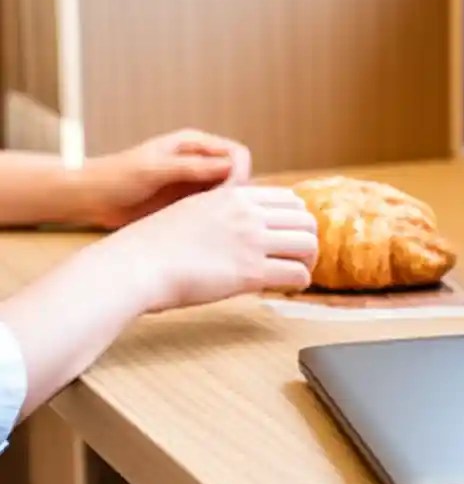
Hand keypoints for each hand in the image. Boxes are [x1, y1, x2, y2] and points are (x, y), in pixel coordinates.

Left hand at [80, 129, 251, 228]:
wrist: (91, 197)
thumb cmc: (116, 176)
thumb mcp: (154, 170)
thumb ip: (191, 167)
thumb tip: (230, 166)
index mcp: (193, 144)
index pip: (236, 153)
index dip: (240, 173)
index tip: (230, 195)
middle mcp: (199, 161)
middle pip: (237, 174)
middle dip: (237, 192)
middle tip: (222, 213)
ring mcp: (194, 182)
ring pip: (228, 192)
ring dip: (227, 206)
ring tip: (214, 221)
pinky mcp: (188, 201)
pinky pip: (213, 206)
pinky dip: (216, 215)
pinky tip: (206, 226)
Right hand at [98, 185, 317, 312]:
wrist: (134, 264)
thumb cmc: (154, 245)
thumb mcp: (193, 209)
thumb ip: (222, 213)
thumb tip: (238, 227)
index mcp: (234, 195)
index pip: (289, 199)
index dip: (294, 220)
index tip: (288, 237)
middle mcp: (248, 213)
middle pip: (305, 220)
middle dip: (306, 240)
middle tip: (297, 259)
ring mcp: (252, 241)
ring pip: (309, 245)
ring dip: (307, 262)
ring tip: (295, 274)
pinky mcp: (251, 271)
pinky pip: (297, 274)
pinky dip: (299, 282)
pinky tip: (286, 288)